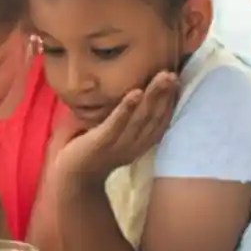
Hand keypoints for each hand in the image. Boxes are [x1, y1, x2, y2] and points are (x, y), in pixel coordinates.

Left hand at [55, 71, 178, 183]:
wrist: (72, 176)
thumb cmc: (94, 150)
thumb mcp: (117, 134)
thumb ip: (127, 119)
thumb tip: (136, 90)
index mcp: (141, 143)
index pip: (161, 120)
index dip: (170, 101)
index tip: (177, 81)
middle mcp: (134, 145)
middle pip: (154, 117)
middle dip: (165, 95)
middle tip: (173, 74)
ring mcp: (118, 144)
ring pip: (140, 118)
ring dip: (152, 96)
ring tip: (161, 78)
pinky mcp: (101, 142)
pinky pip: (116, 124)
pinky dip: (126, 109)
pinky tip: (135, 93)